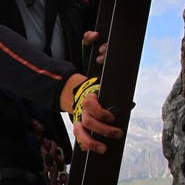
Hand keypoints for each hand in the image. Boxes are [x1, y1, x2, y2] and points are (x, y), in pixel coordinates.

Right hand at [72, 31, 122, 153]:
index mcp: (86, 95)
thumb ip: (89, 42)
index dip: (100, 111)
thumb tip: (94, 33)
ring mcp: (78, 118)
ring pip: (82, 133)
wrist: (67, 89)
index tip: (111, 116)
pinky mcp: (78, 126)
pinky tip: (98, 151)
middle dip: (104, 129)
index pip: (91, 105)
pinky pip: (80, 139)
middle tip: (118, 131)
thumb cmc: (85, 77)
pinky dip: (87, 145)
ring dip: (94, 141)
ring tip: (106, 147)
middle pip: (90, 122)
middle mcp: (81, 109)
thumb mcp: (86, 58)